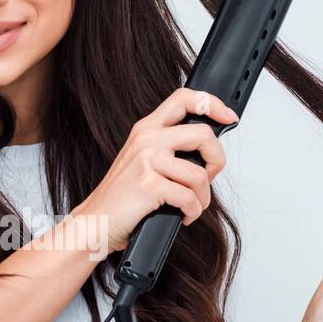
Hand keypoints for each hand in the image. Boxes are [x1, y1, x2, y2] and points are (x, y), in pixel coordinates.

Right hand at [72, 87, 238, 256]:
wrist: (95, 222)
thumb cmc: (121, 197)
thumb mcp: (142, 161)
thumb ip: (168, 149)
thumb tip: (206, 151)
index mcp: (146, 129)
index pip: (183, 98)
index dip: (212, 103)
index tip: (227, 117)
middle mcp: (147, 139)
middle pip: (202, 134)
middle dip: (217, 159)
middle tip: (210, 176)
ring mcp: (147, 161)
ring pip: (199, 174)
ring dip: (203, 198)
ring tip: (191, 205)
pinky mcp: (149, 185)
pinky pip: (189, 197)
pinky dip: (192, 211)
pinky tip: (184, 215)